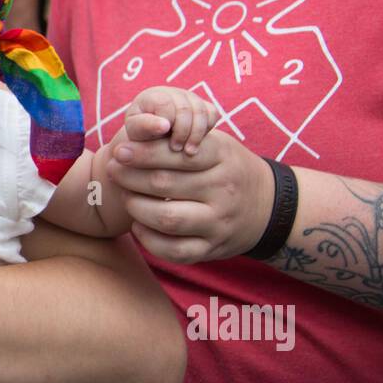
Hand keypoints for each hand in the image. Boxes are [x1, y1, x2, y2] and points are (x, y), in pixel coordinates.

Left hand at [106, 87, 274, 263]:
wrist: (269, 207)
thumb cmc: (228, 168)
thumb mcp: (217, 144)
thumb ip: (182, 138)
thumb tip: (137, 131)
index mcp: (223, 158)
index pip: (177, 154)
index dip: (144, 152)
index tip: (120, 151)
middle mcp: (223, 191)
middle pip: (165, 184)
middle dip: (131, 177)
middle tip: (113, 170)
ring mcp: (218, 223)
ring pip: (166, 219)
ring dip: (137, 207)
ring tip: (126, 197)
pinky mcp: (212, 249)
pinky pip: (174, 251)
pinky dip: (149, 240)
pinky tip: (139, 225)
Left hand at [121, 85, 221, 157]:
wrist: (152, 143)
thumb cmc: (141, 139)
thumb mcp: (138, 134)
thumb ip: (145, 127)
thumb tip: (165, 125)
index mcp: (150, 97)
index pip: (165, 105)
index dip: (167, 126)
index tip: (166, 144)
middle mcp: (170, 93)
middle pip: (185, 108)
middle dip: (183, 132)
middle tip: (177, 149)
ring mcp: (187, 97)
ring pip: (202, 111)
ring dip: (197, 134)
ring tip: (189, 152)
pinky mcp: (201, 105)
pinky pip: (213, 113)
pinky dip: (208, 130)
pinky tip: (195, 142)